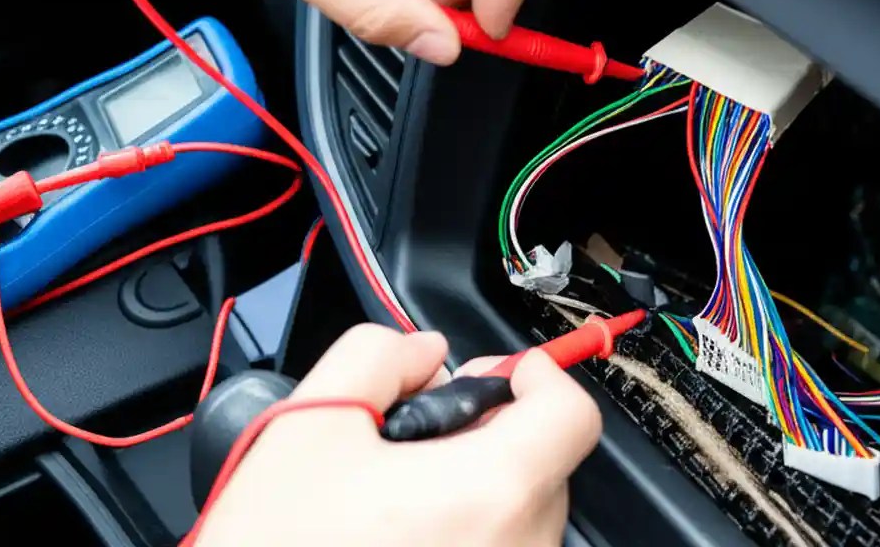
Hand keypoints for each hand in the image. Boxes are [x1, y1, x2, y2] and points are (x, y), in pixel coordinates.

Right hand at [191, 324, 602, 545]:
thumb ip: (378, 355)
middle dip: (489, 429)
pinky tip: (399, 536)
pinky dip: (467, 531)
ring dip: (475, 485)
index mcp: (490, 491)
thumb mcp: (309, 423)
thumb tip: (421, 351)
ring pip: (519, 511)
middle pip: (544, 460)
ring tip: (393, 496)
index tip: (500, 371)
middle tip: (419, 433)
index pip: (570, 413)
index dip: (536, 374)